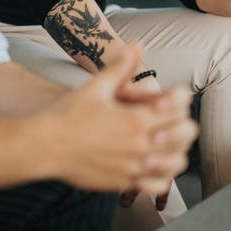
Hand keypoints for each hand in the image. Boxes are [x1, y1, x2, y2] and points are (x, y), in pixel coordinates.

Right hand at [49, 44, 197, 194]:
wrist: (45, 145)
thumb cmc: (68, 114)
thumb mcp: (96, 86)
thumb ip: (121, 66)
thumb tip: (137, 45)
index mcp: (136, 118)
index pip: (177, 106)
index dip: (180, 97)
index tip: (177, 95)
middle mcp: (140, 144)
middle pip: (184, 134)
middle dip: (185, 123)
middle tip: (177, 119)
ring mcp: (134, 166)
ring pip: (175, 164)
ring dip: (178, 152)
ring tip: (171, 146)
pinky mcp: (124, 182)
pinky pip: (156, 186)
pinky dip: (162, 178)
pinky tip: (156, 168)